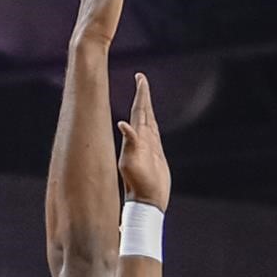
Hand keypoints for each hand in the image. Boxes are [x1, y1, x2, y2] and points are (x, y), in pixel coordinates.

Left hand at [118, 73, 168, 209]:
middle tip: (141, 78)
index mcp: (137, 137)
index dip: (141, 93)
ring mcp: (147, 145)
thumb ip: (130, 142)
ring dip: (147, 106)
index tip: (140, 77)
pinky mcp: (154, 153)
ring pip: (148, 120)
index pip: (139, 110)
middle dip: (143, 94)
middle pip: (143, 111)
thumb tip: (122, 124)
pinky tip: (150, 120)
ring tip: (145, 94)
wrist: (146, 199)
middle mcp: (142, 138)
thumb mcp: (131, 161)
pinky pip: (153, 132)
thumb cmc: (138, 183)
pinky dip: (152, 122)